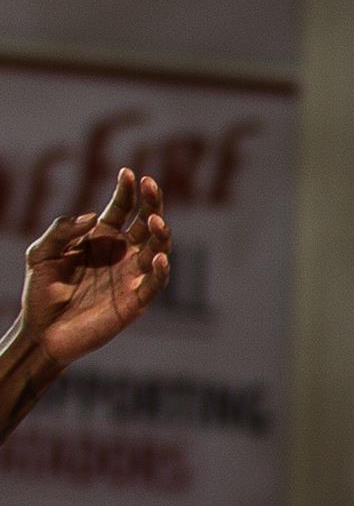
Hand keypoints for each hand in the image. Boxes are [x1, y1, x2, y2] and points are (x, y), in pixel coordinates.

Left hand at [20, 168, 171, 367]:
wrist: (41, 332)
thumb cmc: (40, 292)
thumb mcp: (40, 254)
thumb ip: (61, 231)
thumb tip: (93, 217)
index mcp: (103, 238)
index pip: (122, 208)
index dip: (128, 190)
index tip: (129, 173)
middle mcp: (123, 253)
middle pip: (146, 222)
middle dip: (152, 202)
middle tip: (150, 184)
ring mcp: (132, 275)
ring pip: (157, 248)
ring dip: (160, 233)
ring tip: (155, 220)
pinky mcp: (135, 300)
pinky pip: (155, 283)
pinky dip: (161, 270)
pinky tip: (158, 257)